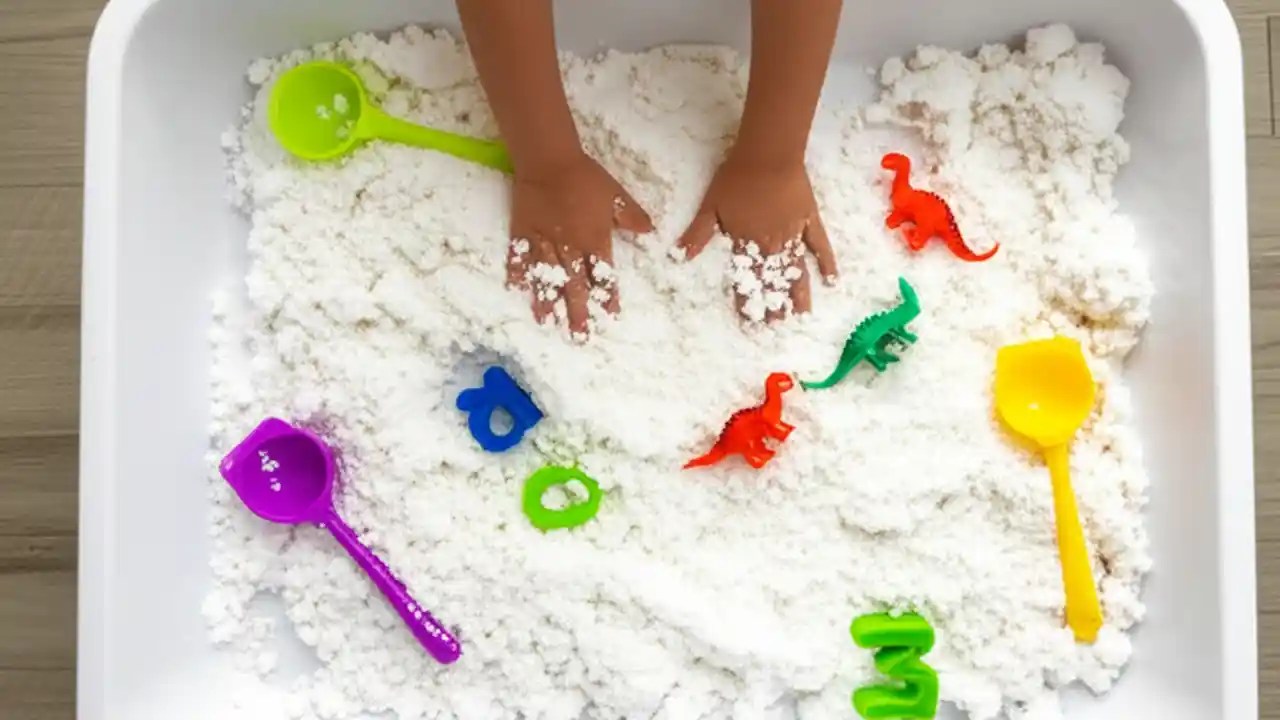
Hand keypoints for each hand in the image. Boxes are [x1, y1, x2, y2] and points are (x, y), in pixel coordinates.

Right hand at [506, 153, 652, 336]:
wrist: (549, 160)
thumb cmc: (586, 177)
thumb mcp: (616, 196)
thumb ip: (632, 218)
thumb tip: (650, 232)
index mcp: (593, 241)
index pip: (601, 276)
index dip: (606, 297)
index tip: (608, 317)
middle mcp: (568, 248)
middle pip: (573, 286)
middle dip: (577, 313)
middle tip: (579, 337)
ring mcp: (543, 242)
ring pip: (546, 278)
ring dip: (546, 301)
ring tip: (546, 323)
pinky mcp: (522, 232)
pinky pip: (518, 256)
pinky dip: (517, 272)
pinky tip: (515, 288)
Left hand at [678, 155, 836, 322]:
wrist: (767, 154)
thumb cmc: (736, 177)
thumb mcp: (710, 206)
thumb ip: (697, 234)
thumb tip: (679, 257)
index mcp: (746, 243)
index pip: (747, 281)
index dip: (748, 303)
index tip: (750, 323)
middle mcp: (771, 245)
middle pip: (773, 282)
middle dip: (773, 305)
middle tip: (775, 327)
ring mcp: (794, 234)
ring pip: (797, 271)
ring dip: (798, 294)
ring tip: (800, 316)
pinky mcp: (810, 220)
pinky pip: (821, 246)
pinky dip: (827, 263)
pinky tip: (832, 280)